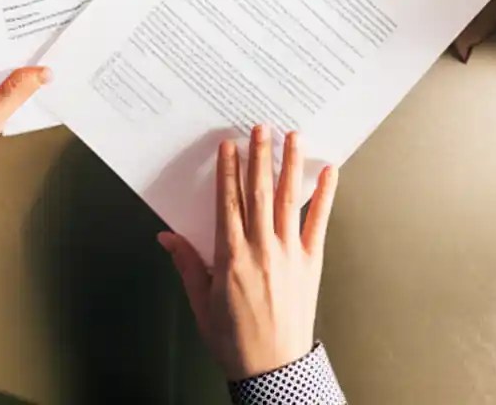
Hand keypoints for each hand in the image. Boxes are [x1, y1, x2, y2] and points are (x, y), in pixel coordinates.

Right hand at [158, 128, 339, 379]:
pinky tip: (328, 173)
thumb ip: (188, 264)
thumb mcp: (201, 301)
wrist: (272, 368)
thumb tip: (167, 237)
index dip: (228, 171)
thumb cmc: (234, 339)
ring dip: (290, 165)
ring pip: (289, 200)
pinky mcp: (311, 263)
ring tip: (293, 136)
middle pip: (259, 193)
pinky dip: (324, 196)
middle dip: (259, 156)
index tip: (228, 146)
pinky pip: (319, 223)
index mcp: (230, 257)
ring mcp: (289, 254)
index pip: (228, 202)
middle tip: (260, 127)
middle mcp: (261, 250)